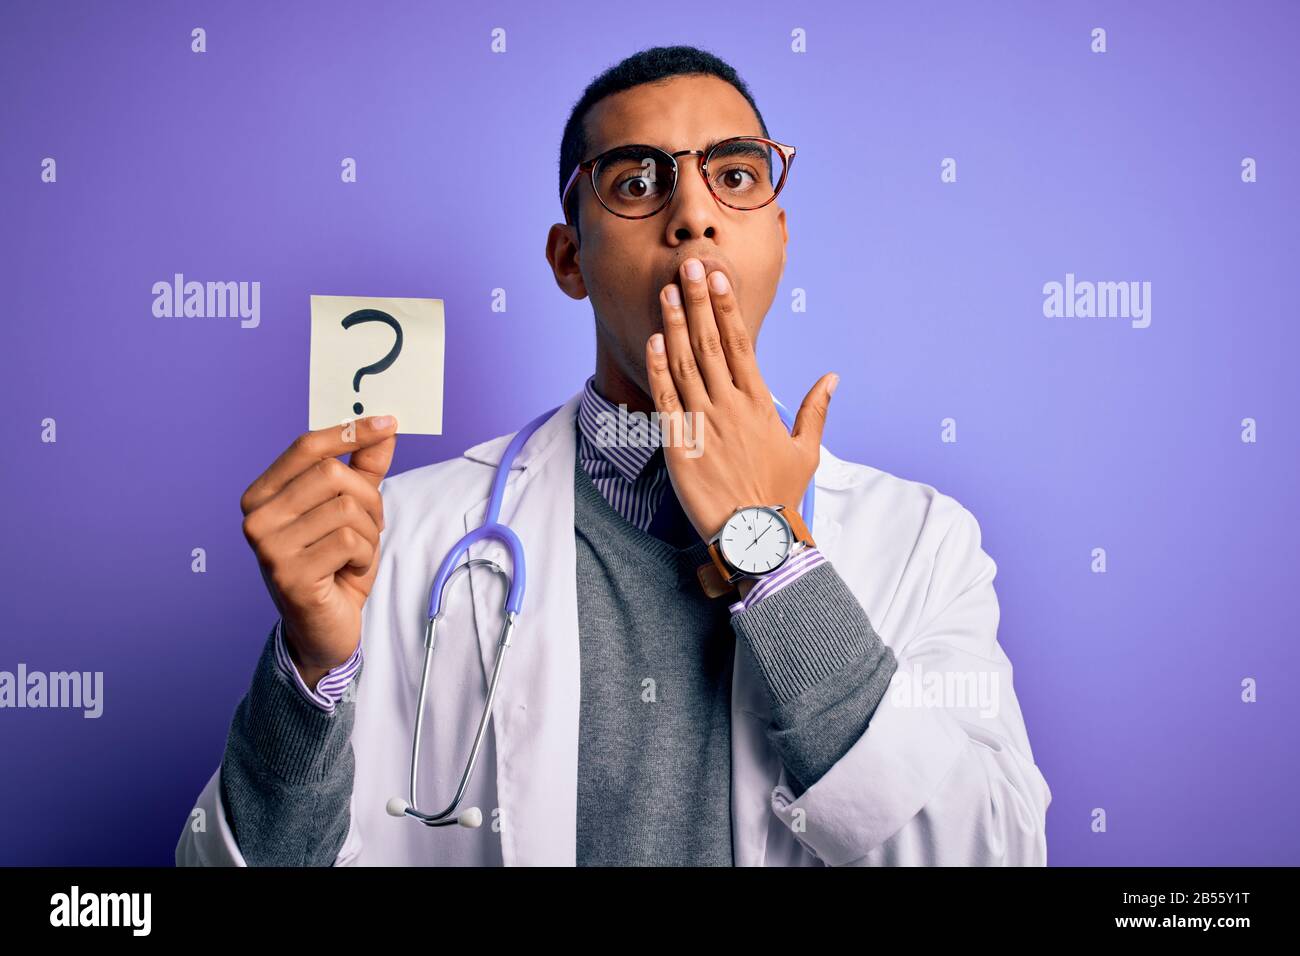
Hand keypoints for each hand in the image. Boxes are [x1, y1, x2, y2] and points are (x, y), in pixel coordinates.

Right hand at [239, 415, 397, 687]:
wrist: (324, 629)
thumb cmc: (335, 567)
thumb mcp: (352, 512)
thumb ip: (363, 470)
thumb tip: (384, 428)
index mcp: (262, 495)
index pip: (306, 447)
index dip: (349, 432)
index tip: (388, 422)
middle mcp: (256, 517)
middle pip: (331, 474)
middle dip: (368, 498)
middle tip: (372, 526)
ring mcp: (268, 546)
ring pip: (346, 509)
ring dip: (369, 533)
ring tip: (357, 555)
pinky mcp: (289, 574)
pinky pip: (350, 541)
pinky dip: (365, 556)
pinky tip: (349, 573)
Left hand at [644, 256, 837, 543]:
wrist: (754, 534)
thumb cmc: (780, 494)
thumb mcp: (807, 451)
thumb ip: (815, 410)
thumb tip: (832, 378)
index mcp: (759, 404)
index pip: (741, 345)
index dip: (728, 309)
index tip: (719, 279)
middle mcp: (730, 406)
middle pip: (711, 344)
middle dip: (700, 302)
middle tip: (690, 266)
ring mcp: (703, 423)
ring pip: (685, 364)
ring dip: (676, 325)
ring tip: (668, 292)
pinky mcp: (679, 444)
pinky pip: (665, 398)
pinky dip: (658, 368)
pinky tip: (654, 339)